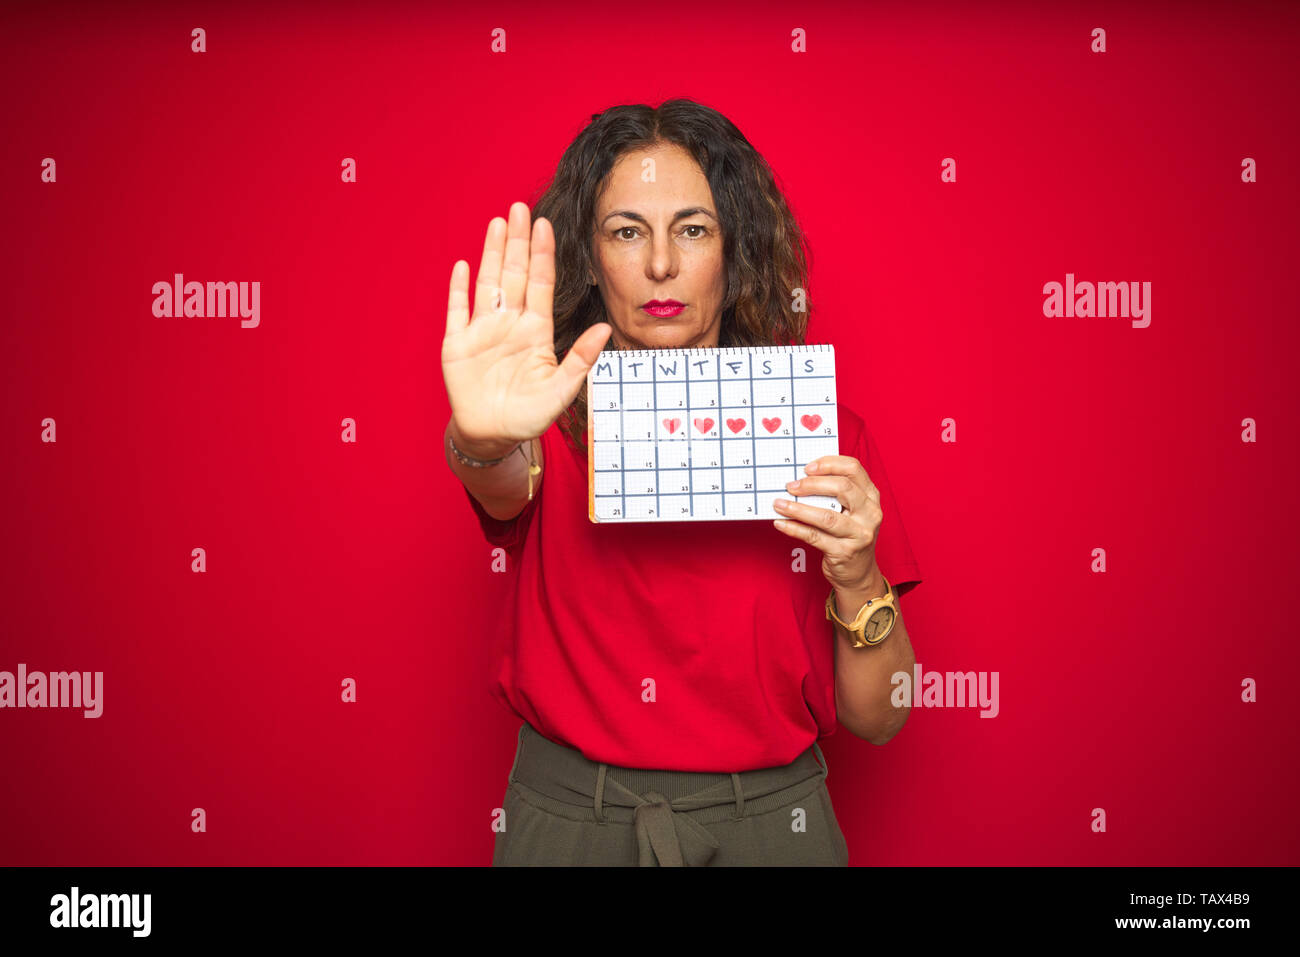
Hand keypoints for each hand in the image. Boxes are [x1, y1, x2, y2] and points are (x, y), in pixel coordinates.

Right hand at [442, 201, 612, 453]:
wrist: (493, 435)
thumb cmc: (529, 415)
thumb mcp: (562, 390)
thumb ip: (581, 358)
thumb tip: (606, 328)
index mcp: (535, 330)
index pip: (540, 284)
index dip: (542, 255)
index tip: (544, 226)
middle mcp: (509, 323)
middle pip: (514, 274)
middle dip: (517, 241)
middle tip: (519, 208)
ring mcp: (482, 331)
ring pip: (488, 283)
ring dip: (491, 253)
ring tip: (497, 223)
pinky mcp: (457, 344)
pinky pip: (457, 311)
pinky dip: (458, 289)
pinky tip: (462, 265)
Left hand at [772, 455, 882, 589]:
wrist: (859, 573)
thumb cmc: (850, 535)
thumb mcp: (852, 511)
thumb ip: (835, 494)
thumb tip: (800, 479)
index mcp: (871, 497)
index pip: (853, 469)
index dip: (829, 464)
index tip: (807, 467)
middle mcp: (870, 514)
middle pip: (842, 488)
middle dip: (812, 484)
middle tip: (791, 486)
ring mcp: (859, 534)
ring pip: (826, 516)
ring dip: (798, 508)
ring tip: (779, 504)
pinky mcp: (844, 552)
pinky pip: (814, 537)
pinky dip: (794, 529)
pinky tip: (781, 523)